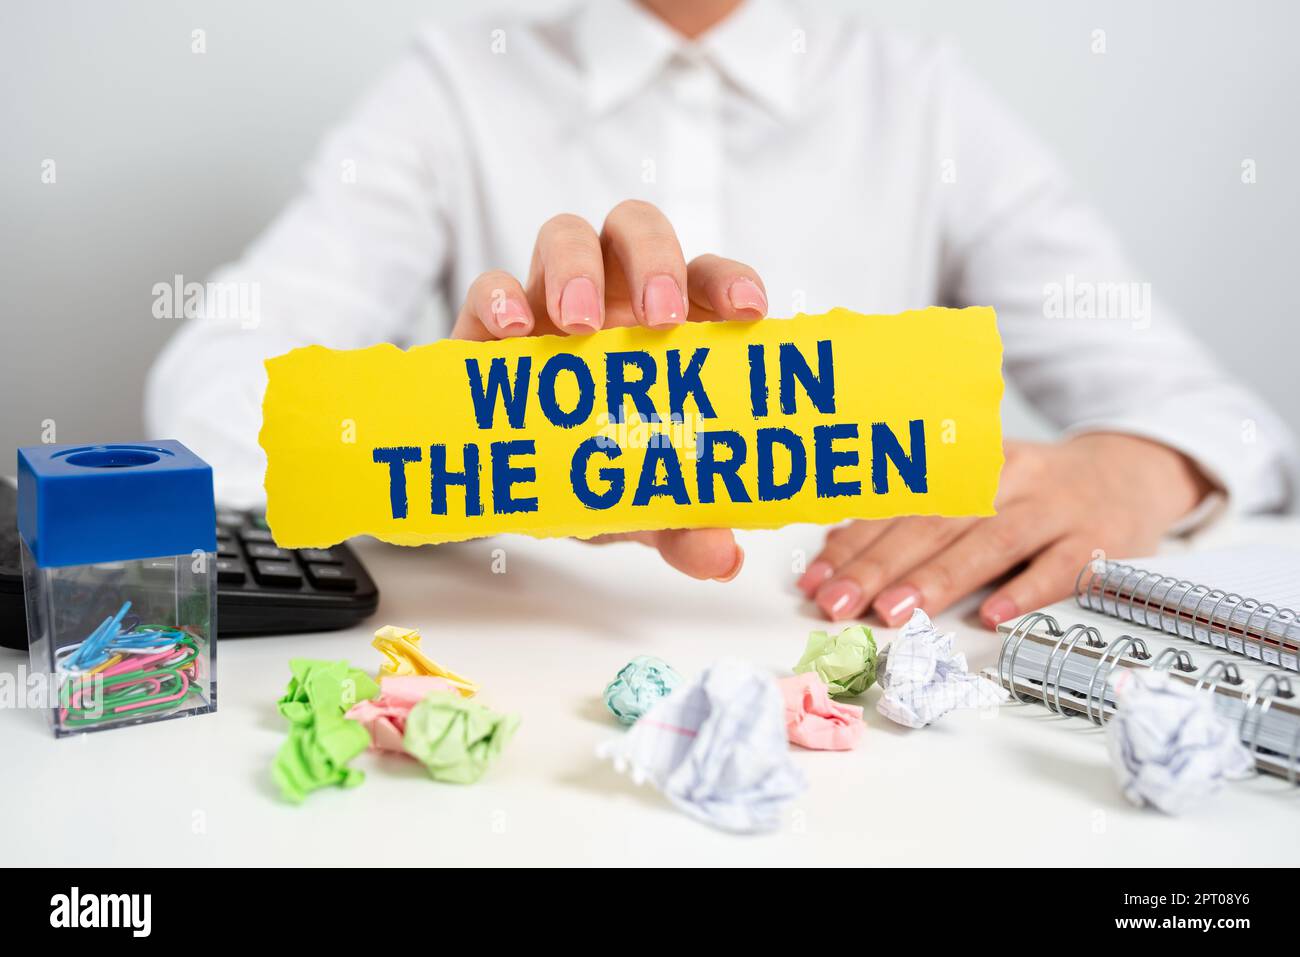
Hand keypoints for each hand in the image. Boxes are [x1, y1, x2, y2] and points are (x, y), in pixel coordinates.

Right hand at [454, 199, 766, 580]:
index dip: (731, 282)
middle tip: (660, 316)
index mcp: (668, 327)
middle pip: (637, 230)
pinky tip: (512, 333)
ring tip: (579, 324)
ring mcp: (548, 300)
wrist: (508, 482)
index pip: (708, 279)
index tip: (748, 312)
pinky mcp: (487, 323)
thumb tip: (722, 558)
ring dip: (576, 267)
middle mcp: (612, 297)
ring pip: (566, 235)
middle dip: (655, 259)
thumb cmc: (591, 468)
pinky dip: (500, 298)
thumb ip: (683, 526)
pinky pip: (490, 286)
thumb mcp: (640, 505)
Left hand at [797, 434, 1214, 627]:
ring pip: (990, 541)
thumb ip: (909, 518)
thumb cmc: (1028, 492)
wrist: (1130, 471)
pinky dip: (1028, 590)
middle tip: (839, 605)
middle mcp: (1007, 478)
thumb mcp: (970, 489)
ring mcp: (1055, 507)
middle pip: (934, 523)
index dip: (853, 544)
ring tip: (895, 612)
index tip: (814, 582)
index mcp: (965, 463)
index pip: (900, 506)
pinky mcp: (1101, 539)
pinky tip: (993, 617)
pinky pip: (1062, 566)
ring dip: (939, 578)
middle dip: (880, 566)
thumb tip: (836, 550)